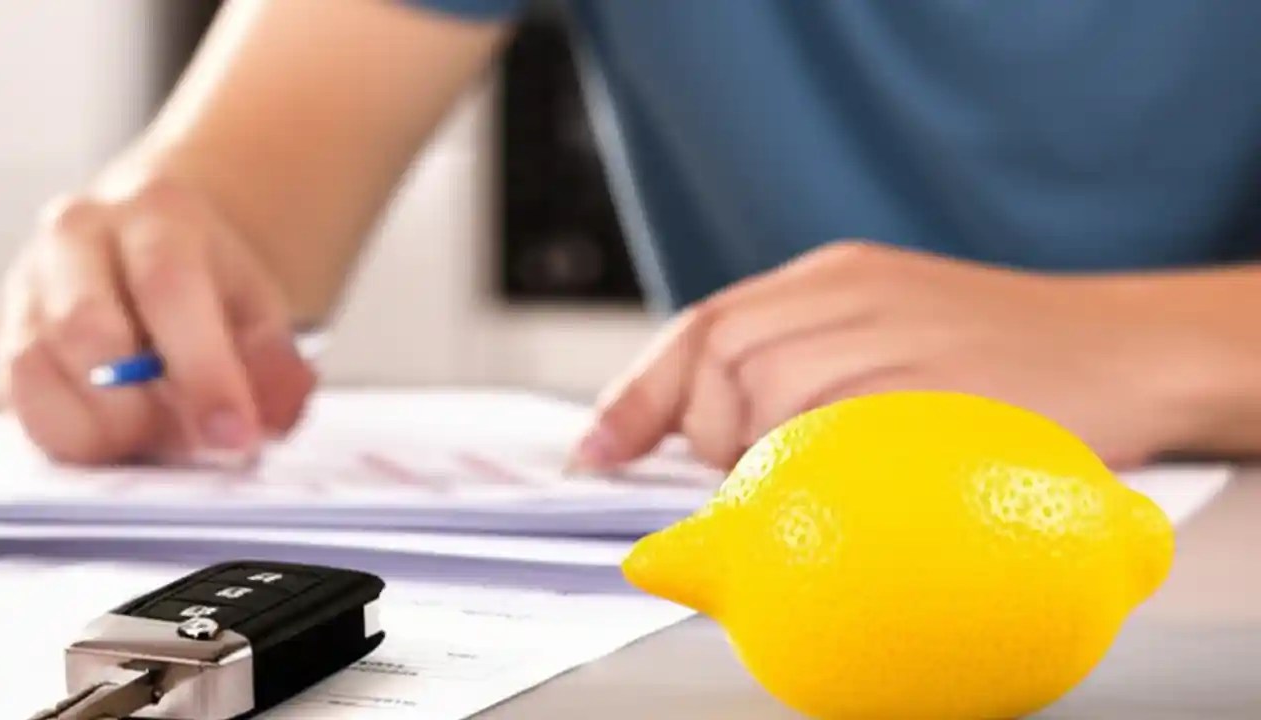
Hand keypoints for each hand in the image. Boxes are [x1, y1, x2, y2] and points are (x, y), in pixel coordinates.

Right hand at [0, 178, 315, 464]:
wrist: (148, 246)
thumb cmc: (209, 284)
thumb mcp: (261, 310)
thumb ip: (274, 365)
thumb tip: (265, 422)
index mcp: (156, 213)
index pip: (169, 287)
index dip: (203, 371)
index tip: (234, 435)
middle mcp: (76, 236)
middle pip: (87, 329)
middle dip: (144, 407)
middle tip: (189, 444)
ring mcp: (27, 284)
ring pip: (34, 369)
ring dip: (99, 428)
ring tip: (151, 439)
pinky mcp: (4, 336)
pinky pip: (13, 400)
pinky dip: (64, 435)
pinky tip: (111, 443)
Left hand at [573, 241, 1208, 471]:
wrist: (1126, 347)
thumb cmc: (1001, 356)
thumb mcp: (889, 331)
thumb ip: (801, 368)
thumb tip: (707, 446)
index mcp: (834, 276)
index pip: (704, 325)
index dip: (636, 395)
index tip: (596, 454)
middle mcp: (858, 293)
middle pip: (726, 360)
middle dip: (704, 431)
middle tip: (740, 471)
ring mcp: (905, 334)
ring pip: (773, 392)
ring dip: (758, 453)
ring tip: (801, 482)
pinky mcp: (950, 384)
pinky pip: (845, 430)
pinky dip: (816, 465)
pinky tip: (839, 485)